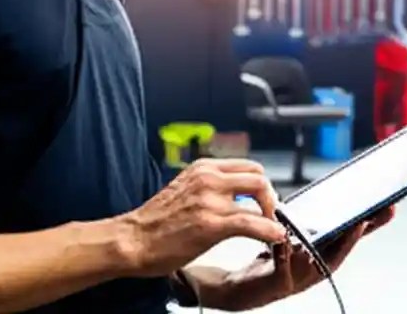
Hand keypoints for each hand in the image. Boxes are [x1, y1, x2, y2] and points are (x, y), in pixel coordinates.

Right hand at [119, 158, 286, 277]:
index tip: (264, 200)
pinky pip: (252, 223)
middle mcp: (208, 178)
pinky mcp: (211, 224)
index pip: (247, 166)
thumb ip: (210, 188)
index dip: (262, 184)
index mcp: (202, 168)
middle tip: (270, 215)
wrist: (132, 240)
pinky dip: (269, 230)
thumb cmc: (154, 222)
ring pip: (260, 195)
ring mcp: (210, 200)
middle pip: (258, 176)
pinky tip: (274, 237)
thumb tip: (237, 198)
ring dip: (272, 215)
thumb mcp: (186, 190)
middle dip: (270, 197)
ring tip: (271, 229)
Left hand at [191, 206, 394, 311]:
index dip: (371, 224)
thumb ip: (308, 224)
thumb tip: (329, 197)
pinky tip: (289, 237)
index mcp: (320, 257)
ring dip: (338, 243)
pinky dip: (289, 251)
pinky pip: (285, 266)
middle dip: (364, 231)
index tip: (389, 206)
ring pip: (322, 261)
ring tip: (352, 224)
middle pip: (344, 249)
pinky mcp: (278, 284)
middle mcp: (315, 270)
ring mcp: (299, 279)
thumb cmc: (268, 259)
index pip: (350, 237)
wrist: (237, 286)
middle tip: (379, 212)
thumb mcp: (292, 237)